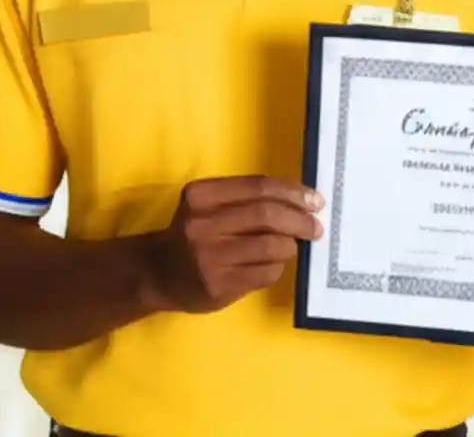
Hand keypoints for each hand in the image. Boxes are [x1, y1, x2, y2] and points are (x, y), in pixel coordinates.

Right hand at [145, 176, 324, 313]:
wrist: (158, 274)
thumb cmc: (194, 234)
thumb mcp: (208, 206)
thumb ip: (245, 200)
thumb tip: (301, 201)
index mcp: (200, 196)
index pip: (257, 186)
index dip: (292, 192)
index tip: (315, 200)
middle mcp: (201, 224)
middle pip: (266, 215)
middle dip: (300, 220)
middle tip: (315, 226)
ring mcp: (209, 257)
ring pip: (270, 245)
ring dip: (290, 245)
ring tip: (291, 246)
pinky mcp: (218, 285)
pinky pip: (265, 272)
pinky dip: (277, 266)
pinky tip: (272, 264)